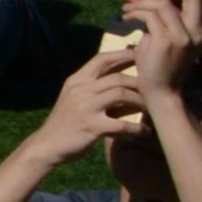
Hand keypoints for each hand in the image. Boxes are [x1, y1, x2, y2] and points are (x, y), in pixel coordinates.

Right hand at [39, 40, 148, 156]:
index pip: (101, 59)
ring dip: (141, 102)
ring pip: (121, 94)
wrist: (46, 146)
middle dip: (139, 83)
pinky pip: (122, 124)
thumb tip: (131, 87)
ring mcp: (85, 107)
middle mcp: (80, 90)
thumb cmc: (65, 123)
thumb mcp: (77, 101)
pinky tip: (144, 132)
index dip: (123, 55)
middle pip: (117, 77)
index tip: (141, 56)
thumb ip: (99, 91)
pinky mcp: (91, 126)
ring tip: (152, 110)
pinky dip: (137, 129)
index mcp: (76, 81)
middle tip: (154, 90)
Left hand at [132, 0, 201, 100]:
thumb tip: (152, 3)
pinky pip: (149, 16)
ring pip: (163, 5)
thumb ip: (165, 24)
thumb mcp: (166, 42)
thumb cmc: (159, 69)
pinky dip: (135, 13)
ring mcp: (182, 37)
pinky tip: (125, 18)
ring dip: (141, 2)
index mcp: (198, 32)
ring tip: (126, 9)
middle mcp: (195, 33)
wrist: (160, 93)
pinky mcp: (165, 41)